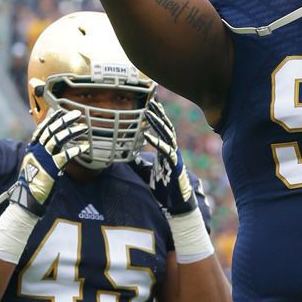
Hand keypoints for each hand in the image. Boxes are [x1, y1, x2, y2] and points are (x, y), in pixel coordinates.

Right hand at [0, 109, 88, 215]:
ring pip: (58, 138)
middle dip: (65, 120)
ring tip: (84, 127)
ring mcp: (44, 158)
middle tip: (77, 114)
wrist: (27, 199)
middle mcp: (37, 151)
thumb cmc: (32, 184)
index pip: (42, 129)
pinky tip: (85, 147)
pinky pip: (66, 155)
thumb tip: (54, 150)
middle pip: (51, 130)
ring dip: (72, 131)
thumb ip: (42, 155)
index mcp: (33, 149)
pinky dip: (77, 149)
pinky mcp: (51, 167)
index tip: (60, 111)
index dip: (51, 119)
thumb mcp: (34, 165)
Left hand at [132, 99, 198, 215]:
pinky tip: (146, 134)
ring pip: (167, 134)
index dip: (158, 115)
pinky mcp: (174, 164)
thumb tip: (124, 155)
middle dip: (159, 113)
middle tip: (150, 99)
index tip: (151, 101)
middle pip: (166, 126)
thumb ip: (138, 161)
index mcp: (166, 149)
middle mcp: (172, 149)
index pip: (163, 128)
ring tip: (148, 111)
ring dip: (157, 122)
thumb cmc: (164, 186)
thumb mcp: (148, 171)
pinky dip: (155, 142)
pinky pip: (165, 150)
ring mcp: (174, 155)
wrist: (177, 202)